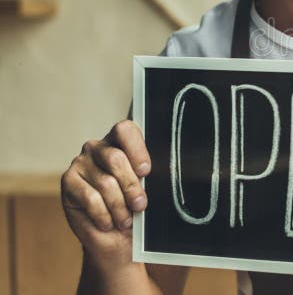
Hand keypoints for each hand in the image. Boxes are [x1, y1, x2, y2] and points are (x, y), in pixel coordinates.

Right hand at [60, 120, 150, 265]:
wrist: (114, 237)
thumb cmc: (132, 208)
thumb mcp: (144, 190)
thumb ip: (144, 178)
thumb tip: (148, 175)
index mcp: (119, 142)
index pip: (125, 130)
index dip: (137, 149)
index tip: (146, 171)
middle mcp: (97, 148)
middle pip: (116, 159)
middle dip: (131, 186)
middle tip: (140, 205)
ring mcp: (81, 163)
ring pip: (105, 182)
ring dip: (119, 206)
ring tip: (125, 220)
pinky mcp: (68, 182)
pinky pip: (90, 198)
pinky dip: (103, 215)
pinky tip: (108, 223)